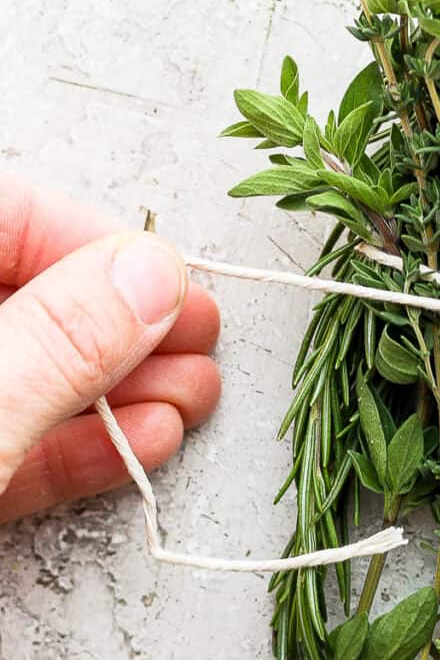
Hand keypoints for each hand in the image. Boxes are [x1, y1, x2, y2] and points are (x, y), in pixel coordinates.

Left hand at [0, 176, 219, 522]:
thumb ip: (59, 340)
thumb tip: (149, 277)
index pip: (5, 211)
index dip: (91, 237)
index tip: (164, 277)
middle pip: (28, 295)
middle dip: (125, 319)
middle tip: (199, 333)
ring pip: (27, 375)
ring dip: (119, 388)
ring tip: (194, 394)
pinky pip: (10, 446)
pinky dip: (77, 448)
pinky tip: (144, 442)